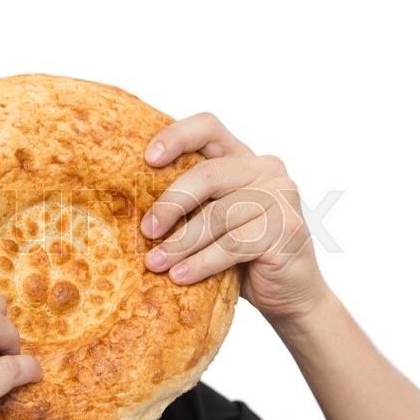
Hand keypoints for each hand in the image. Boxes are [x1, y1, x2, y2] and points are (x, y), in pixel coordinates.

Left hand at [140, 112, 330, 320]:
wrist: (290, 292)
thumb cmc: (239, 255)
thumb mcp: (211, 222)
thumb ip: (189, 205)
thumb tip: (130, 205)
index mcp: (241, 158)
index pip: (207, 127)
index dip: (176, 137)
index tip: (148, 159)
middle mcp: (265, 168)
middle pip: (207, 174)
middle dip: (170, 204)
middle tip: (146, 231)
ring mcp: (280, 196)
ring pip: (218, 215)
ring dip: (180, 244)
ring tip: (155, 264)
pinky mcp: (287, 227)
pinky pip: (232, 244)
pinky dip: (201, 263)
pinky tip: (180, 276)